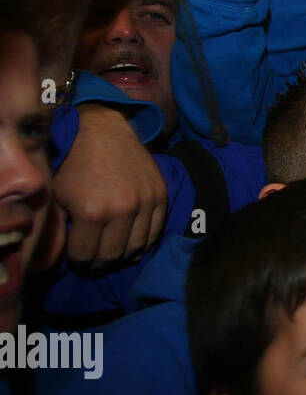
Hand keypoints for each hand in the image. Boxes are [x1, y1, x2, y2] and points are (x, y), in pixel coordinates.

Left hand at [52, 104, 165, 267]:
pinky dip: (143, 243)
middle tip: (93, 259)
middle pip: (112, 255)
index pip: (85, 256)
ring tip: (112, 252)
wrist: (103, 131)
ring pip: (136, 248)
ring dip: (122, 255)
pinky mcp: (160, 195)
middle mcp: (121, 210)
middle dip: (99, 262)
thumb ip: (62, 227)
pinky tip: (131, 243)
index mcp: (91, 212)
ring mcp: (144, 202)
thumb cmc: (73, 164)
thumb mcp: (56, 196)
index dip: (78, 262)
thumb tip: (68, 252)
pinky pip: (155, 231)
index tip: (76, 260)